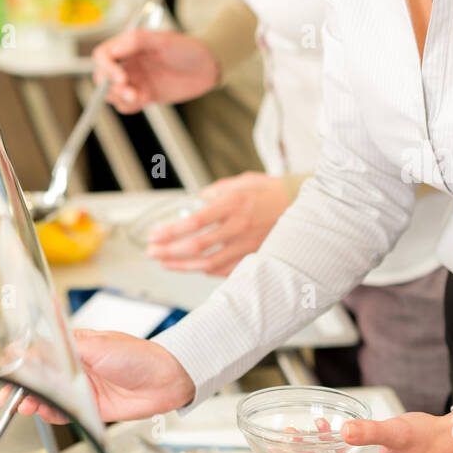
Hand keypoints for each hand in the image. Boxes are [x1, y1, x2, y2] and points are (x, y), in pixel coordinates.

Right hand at [0, 329, 194, 422]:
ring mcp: (81, 388)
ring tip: (28, 407)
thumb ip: (65, 350)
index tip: (8, 372)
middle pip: (41, 379)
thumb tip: (36, 348)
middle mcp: (75, 368)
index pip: (40, 354)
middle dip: (23, 388)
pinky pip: (65, 413)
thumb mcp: (98, 346)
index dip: (22, 364)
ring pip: (50, 397)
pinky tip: (46, 413)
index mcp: (75, 347)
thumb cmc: (137, 355)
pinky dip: (53, 415)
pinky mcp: (89, 408)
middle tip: (10, 398)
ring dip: (36, 403)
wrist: (165, 380)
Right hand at [91, 28, 220, 112]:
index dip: (106, 67)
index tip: (121, 77)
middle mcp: (128, 63)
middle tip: (130, 91)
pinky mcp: (144, 95)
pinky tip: (143, 100)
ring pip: (112, 94)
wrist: (208, 65)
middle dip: (111, 87)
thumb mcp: (163, 39)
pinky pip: (126, 105)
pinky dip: (129, 106)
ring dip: (119, 98)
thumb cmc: (187, 47)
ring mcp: (135, 80)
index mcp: (128, 46)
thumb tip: (113, 49)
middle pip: (103, 77)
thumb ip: (136, 41)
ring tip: (138, 97)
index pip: (103, 56)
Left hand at [145, 172, 289, 275]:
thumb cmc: (269, 191)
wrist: (300, 205)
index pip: (194, 222)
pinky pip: (226, 271)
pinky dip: (206, 271)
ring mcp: (247, 245)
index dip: (170, 232)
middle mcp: (239, 227)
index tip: (154, 235)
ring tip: (165, 262)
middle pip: (197, 246)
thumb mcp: (240, 181)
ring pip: (208, 264)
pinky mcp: (255, 257)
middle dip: (169, 251)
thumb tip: (194, 201)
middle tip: (152, 252)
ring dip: (182, 266)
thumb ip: (215, 192)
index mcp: (233, 204)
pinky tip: (193, 267)